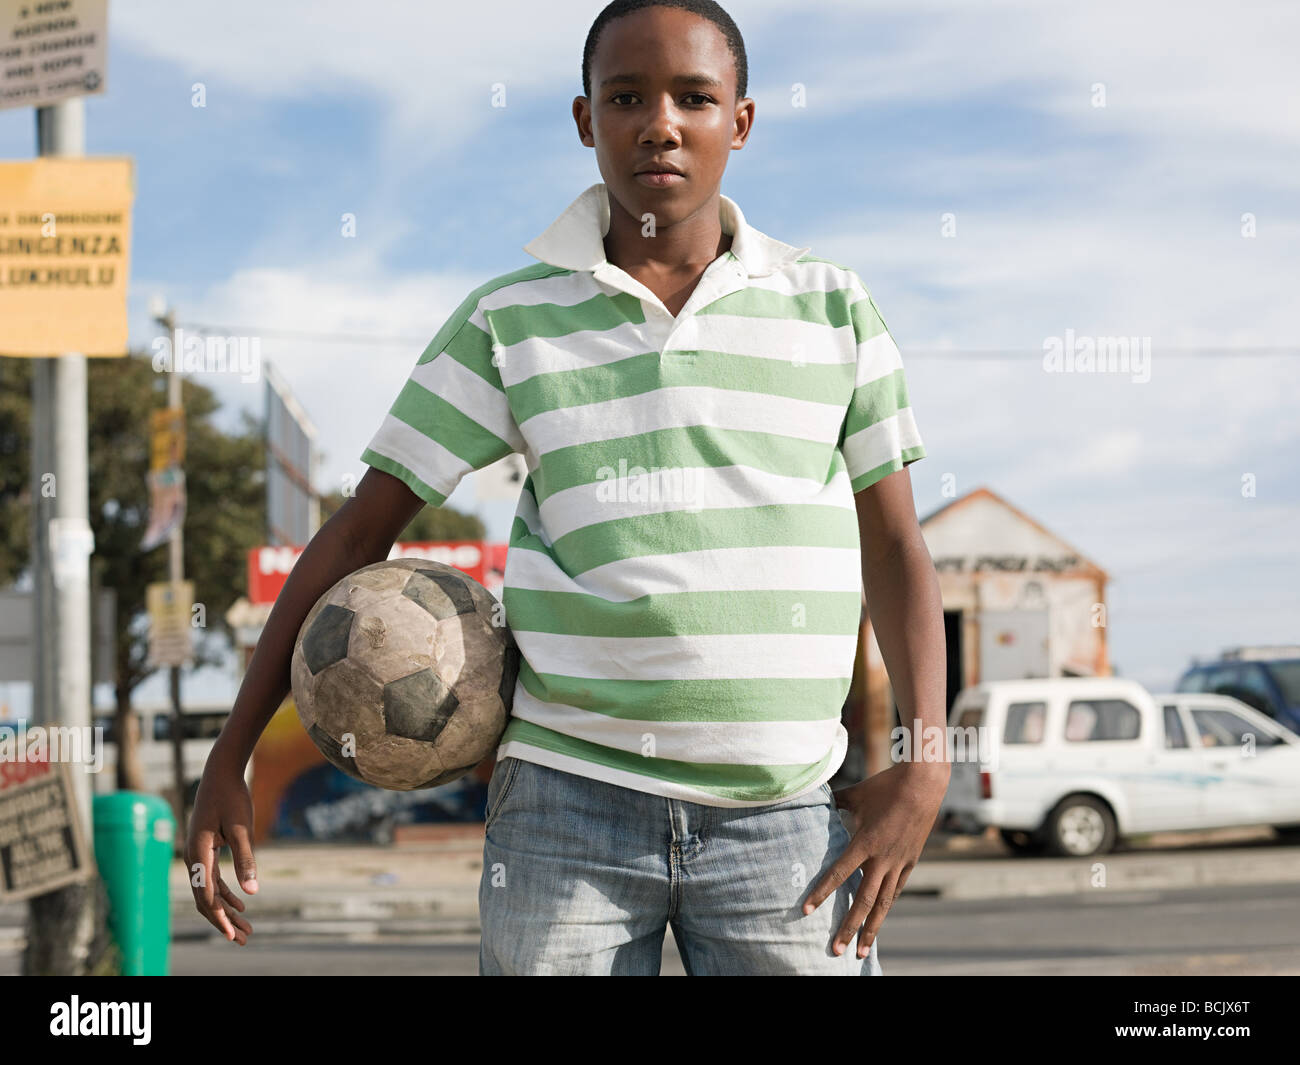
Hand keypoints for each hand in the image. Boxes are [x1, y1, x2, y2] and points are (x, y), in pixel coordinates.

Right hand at [184, 758, 258, 944]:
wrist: (221, 772)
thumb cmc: (232, 797)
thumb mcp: (241, 828)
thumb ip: (246, 859)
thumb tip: (252, 892)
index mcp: (198, 854)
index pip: (207, 895)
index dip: (220, 917)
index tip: (233, 936)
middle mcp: (193, 857)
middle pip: (206, 899)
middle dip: (224, 920)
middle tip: (243, 940)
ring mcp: (198, 854)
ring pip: (210, 891)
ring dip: (227, 910)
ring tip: (246, 928)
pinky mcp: (206, 849)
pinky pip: (213, 879)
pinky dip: (226, 893)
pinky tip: (240, 904)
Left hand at [802, 761, 949, 957]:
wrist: (923, 784)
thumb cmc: (885, 786)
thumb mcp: (856, 795)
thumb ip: (834, 803)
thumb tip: (814, 798)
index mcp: (865, 842)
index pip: (838, 873)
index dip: (821, 893)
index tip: (806, 911)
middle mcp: (882, 858)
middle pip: (862, 901)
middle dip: (848, 928)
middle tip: (835, 951)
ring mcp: (899, 862)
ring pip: (883, 903)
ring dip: (871, 929)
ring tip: (861, 951)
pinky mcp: (910, 861)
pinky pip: (896, 889)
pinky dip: (886, 906)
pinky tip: (878, 920)